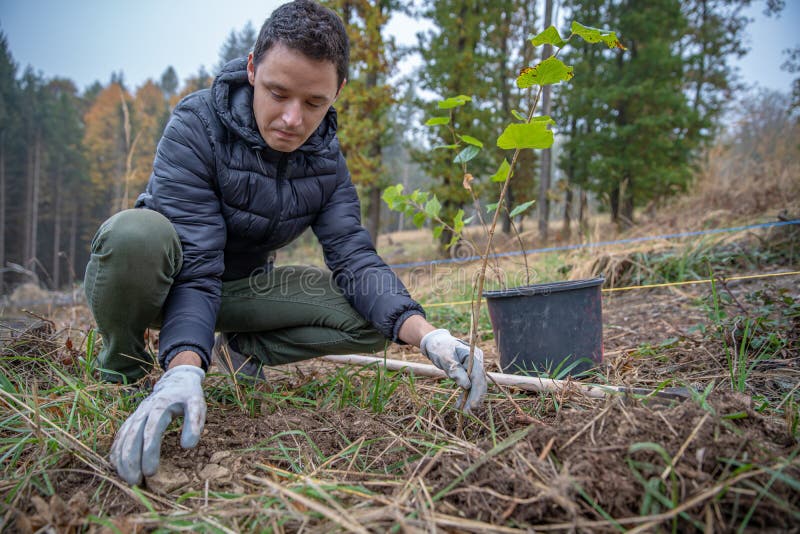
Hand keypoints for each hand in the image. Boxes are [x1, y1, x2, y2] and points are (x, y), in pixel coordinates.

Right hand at [109, 365, 205, 484]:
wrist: (176, 381)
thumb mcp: (197, 404)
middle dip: (131, 461)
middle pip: (132, 438)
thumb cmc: (188, 396)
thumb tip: (188, 446)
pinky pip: (120, 436)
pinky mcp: (132, 419)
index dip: (148, 453)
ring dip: (122, 460)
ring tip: (127, 479)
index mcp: (160, 408)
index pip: (150, 433)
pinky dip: (116, 451)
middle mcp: (143, 412)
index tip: (150, 472)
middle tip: (135, 482)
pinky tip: (116, 466)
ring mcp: (136, 415)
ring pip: (123, 438)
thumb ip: (194, 423)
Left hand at [420, 329, 486, 412]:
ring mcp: (474, 367)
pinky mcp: (469, 372)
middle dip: (474, 398)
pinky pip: (469, 386)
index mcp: (474, 355)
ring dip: (470, 399)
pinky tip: (459, 405)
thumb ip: (455, 370)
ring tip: (464, 412)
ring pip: (475, 386)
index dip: (477, 392)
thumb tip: (466, 386)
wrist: (436, 342)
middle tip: (468, 412)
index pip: (479, 376)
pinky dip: (465, 395)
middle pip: (479, 382)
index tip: (473, 405)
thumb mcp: (445, 357)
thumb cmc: (440, 347)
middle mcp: (477, 361)